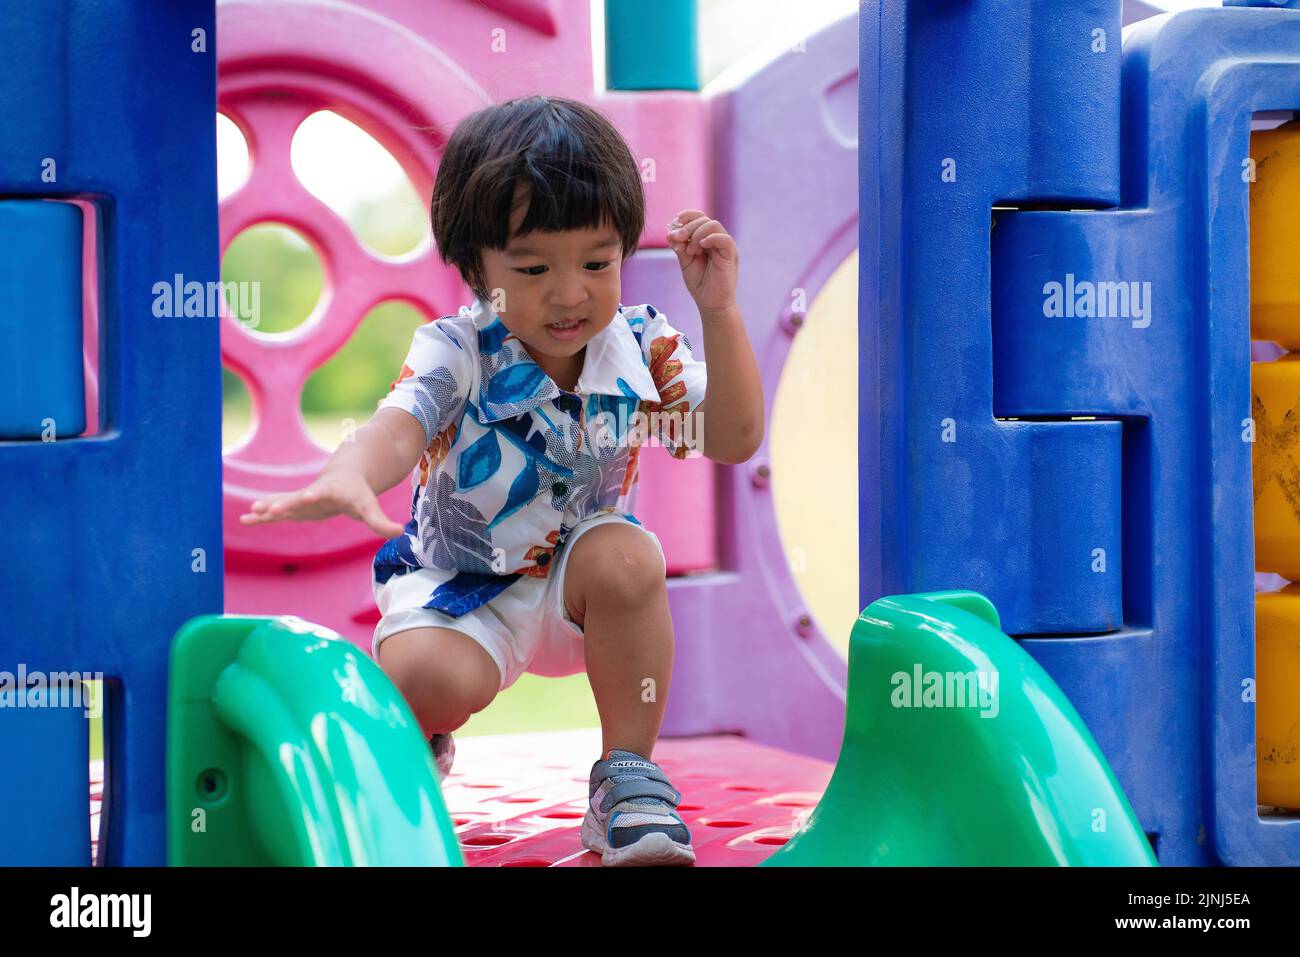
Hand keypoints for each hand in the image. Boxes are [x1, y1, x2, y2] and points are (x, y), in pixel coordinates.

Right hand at [238, 471, 404, 538]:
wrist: (344, 478)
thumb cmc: (357, 494)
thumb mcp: (369, 507)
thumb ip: (381, 521)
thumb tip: (400, 532)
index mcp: (330, 491)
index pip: (321, 494)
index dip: (314, 496)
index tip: (305, 496)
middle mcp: (311, 494)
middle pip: (295, 498)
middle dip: (282, 503)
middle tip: (265, 508)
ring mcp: (300, 500)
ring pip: (281, 504)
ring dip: (266, 509)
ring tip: (248, 515)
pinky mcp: (294, 507)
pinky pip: (275, 511)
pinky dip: (261, 516)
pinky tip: (244, 521)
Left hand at [667, 209, 738, 314]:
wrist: (711, 304)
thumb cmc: (700, 284)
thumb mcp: (685, 262)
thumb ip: (680, 246)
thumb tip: (669, 231)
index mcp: (707, 239)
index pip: (699, 217)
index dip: (687, 215)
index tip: (674, 222)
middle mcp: (717, 240)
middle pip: (704, 220)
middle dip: (687, 227)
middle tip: (676, 239)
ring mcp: (725, 246)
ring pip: (714, 225)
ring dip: (697, 234)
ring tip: (690, 250)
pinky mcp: (731, 255)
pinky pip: (724, 239)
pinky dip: (711, 238)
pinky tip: (700, 247)